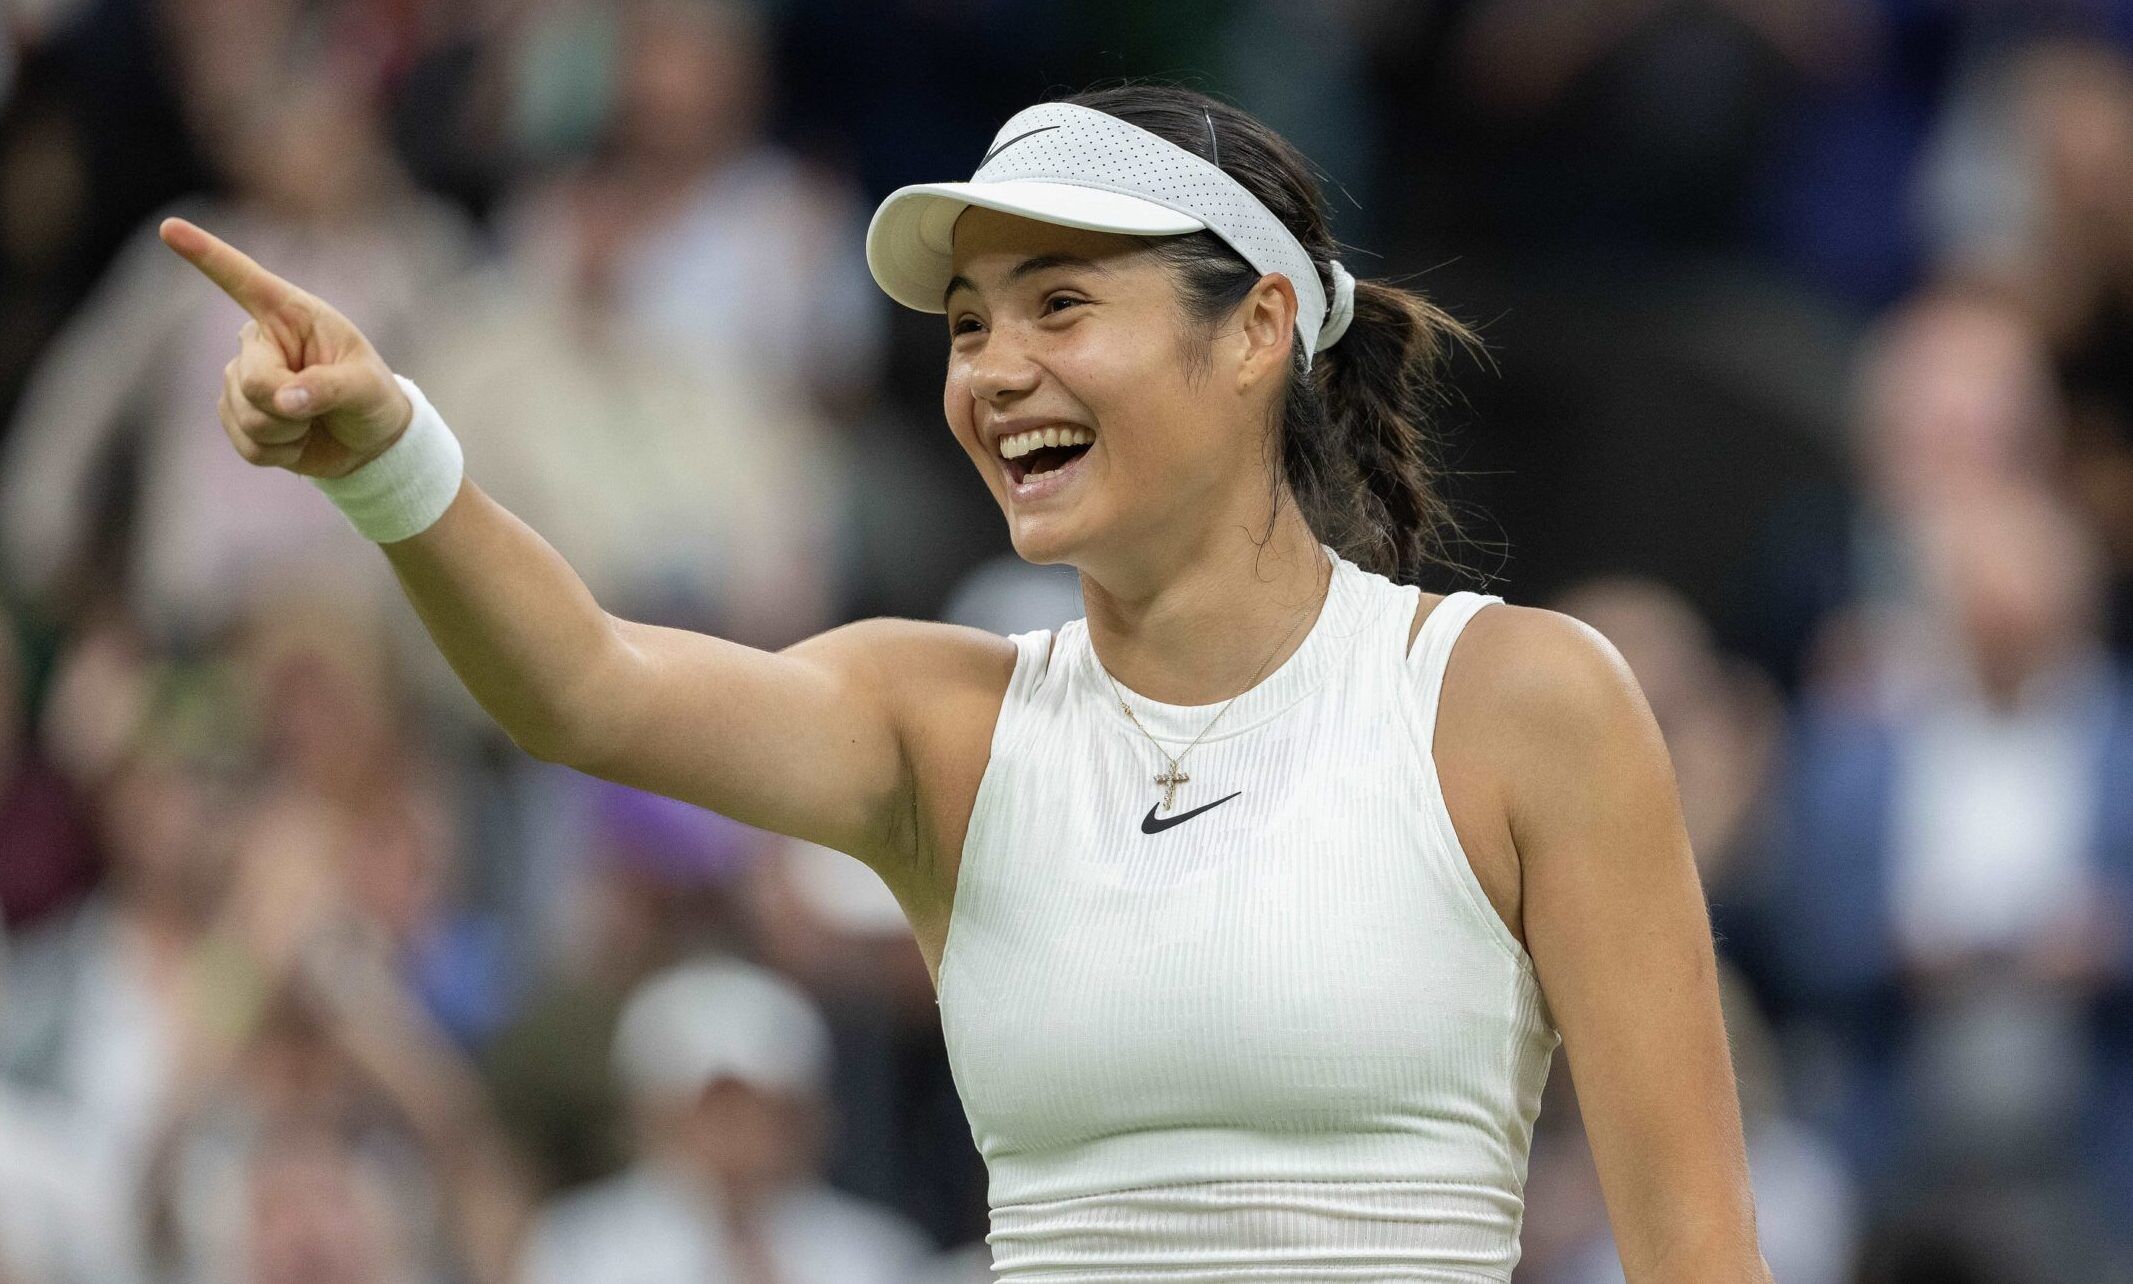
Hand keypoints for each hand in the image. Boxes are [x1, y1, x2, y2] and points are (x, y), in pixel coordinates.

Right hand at [159, 216, 413, 478]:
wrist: (368, 443)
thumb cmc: (372, 399)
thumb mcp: (367, 387)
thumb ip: (330, 387)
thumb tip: (285, 399)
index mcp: (290, 315)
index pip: (243, 280)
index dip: (205, 255)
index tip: (168, 227)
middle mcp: (259, 342)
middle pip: (253, 381)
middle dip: (291, 408)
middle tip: (323, 408)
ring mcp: (241, 379)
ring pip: (249, 417)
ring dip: (290, 433)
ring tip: (314, 421)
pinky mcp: (236, 415)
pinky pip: (248, 444)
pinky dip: (281, 453)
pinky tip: (298, 440)